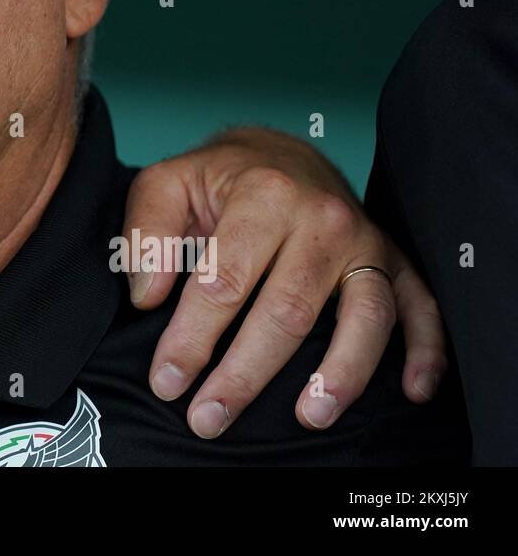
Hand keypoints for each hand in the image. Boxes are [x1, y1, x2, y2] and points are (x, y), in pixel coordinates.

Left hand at [125, 127, 446, 438]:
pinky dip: (424, 350)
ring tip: (308, 417)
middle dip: (245, 373)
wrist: (279, 153)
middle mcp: (323, 218)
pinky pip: (420, 307)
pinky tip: (412, 390)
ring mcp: (365, 241)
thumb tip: (150, 297)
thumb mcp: (167, 185)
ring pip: (362, 317)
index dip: (192, 338)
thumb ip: (147, 234)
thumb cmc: (219, 178)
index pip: (224, 281)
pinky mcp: (394, 259)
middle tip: (210, 417)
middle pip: (287, 310)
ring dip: (339, 374)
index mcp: (263, 195)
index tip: (168, 381)